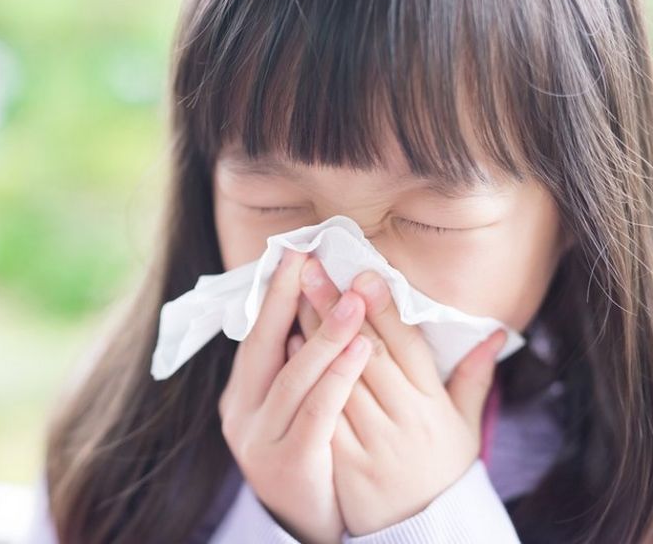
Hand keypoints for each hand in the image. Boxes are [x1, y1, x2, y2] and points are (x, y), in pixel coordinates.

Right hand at [218, 248, 372, 543]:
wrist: (306, 526)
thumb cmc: (308, 456)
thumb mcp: (293, 410)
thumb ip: (297, 365)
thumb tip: (317, 311)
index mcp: (241, 395)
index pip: (257, 335)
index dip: (274, 295)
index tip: (294, 253)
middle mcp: (241, 413)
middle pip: (264, 346)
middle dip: (286, 299)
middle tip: (309, 257)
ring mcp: (259, 439)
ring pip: (293, 377)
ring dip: (323, 333)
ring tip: (352, 298)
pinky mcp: (287, 462)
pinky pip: (316, 410)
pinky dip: (337, 376)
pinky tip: (360, 349)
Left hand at [312, 268, 505, 535]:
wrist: (421, 532)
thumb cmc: (439, 472)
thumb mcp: (464, 427)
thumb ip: (474, 378)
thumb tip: (496, 332)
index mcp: (433, 406)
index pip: (406, 346)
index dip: (383, 307)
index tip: (362, 272)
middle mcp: (405, 420)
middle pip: (367, 353)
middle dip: (338, 307)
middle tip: (314, 268)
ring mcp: (372, 443)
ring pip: (340, 378)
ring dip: (315, 334)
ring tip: (294, 295)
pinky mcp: (344, 462)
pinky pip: (321, 413)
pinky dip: (305, 379)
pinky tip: (288, 348)